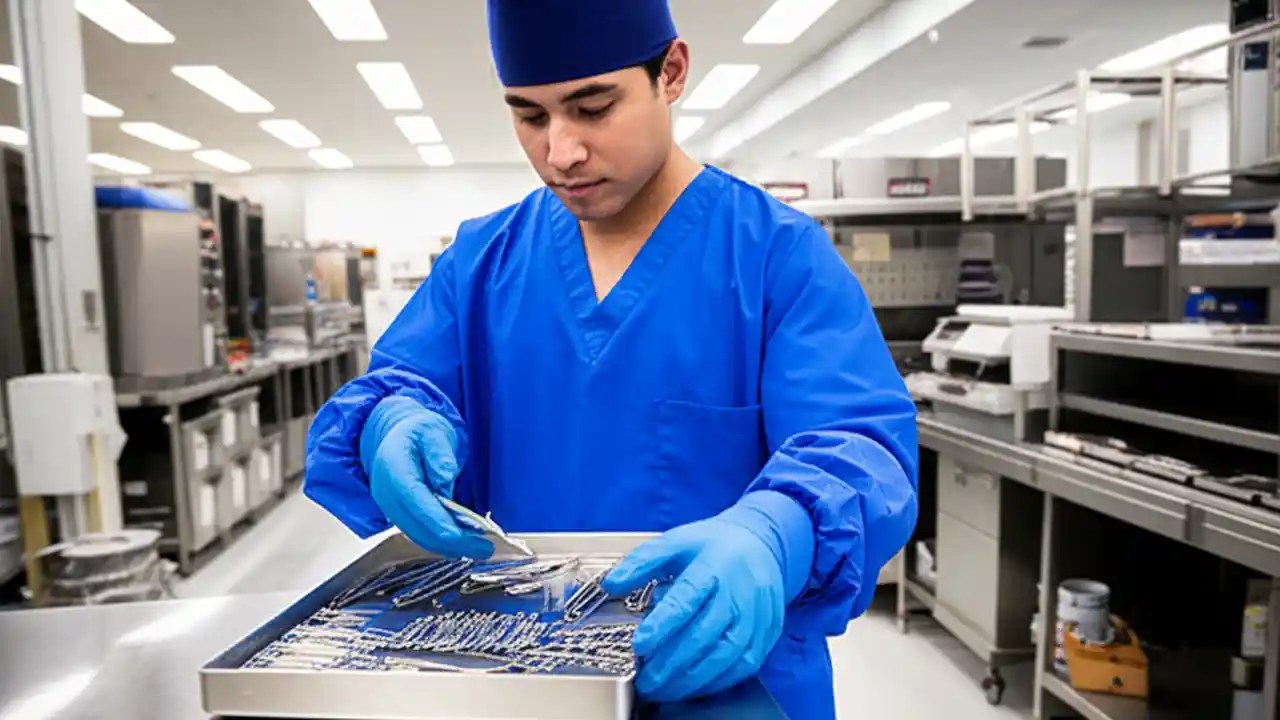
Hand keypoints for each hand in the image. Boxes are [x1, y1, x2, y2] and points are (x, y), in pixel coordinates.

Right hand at [362, 398, 492, 558]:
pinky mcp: (399, 516)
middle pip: (419, 529)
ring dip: (449, 546)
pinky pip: (419, 533)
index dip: (446, 526)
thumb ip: (439, 452)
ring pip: (419, 536)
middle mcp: (386, 493)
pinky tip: (463, 542)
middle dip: (454, 543)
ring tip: (479, 547)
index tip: (474, 537)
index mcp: (394, 469)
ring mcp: (390, 507)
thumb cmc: (418, 432)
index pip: (419, 505)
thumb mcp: (433, 430)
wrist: (397, 436)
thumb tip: (444, 477)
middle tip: (486, 549)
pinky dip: (441, 541)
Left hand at [603, 493, 810, 701]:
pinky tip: (691, 686)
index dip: (663, 624)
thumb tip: (611, 584)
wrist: (762, 546)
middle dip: (671, 662)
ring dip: (691, 679)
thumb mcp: (675, 542)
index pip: (687, 598)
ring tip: (662, 690)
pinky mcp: (764, 636)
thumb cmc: (714, 547)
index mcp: (713, 565)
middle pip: (704, 634)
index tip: (640, 645)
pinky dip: (714, 682)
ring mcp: (755, 617)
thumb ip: (641, 562)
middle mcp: (737, 593)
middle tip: (645, 680)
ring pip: (724, 656)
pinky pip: (741, 667)